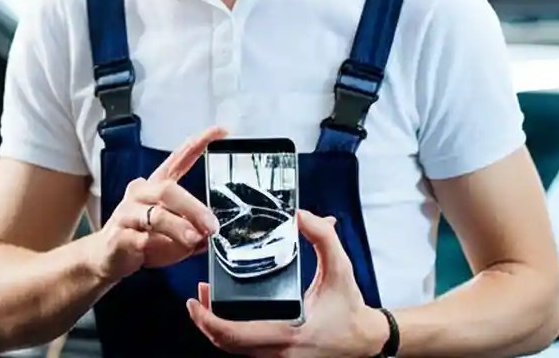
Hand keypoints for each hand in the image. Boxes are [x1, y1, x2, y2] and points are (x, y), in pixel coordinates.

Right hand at [86, 126, 226, 282]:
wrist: (106, 257)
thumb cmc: (142, 237)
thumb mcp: (174, 233)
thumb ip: (193, 230)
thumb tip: (208, 235)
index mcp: (156, 186)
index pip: (178, 159)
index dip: (199, 144)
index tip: (220, 131)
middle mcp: (140, 193)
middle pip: (168, 190)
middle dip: (194, 208)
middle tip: (211, 226)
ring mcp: (127, 213)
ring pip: (156, 215)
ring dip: (179, 227)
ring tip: (194, 239)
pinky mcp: (119, 235)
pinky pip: (141, 239)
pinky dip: (156, 246)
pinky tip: (159, 251)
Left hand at [185, 210, 390, 357]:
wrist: (364, 338)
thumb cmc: (349, 306)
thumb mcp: (340, 267)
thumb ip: (322, 238)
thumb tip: (300, 214)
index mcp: (288, 333)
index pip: (236, 335)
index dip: (208, 320)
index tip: (195, 301)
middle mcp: (278, 352)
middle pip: (227, 345)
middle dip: (204, 322)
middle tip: (195, 297)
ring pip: (234, 350)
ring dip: (215, 328)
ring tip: (206, 301)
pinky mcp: (278, 357)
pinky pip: (246, 349)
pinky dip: (230, 334)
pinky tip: (225, 313)